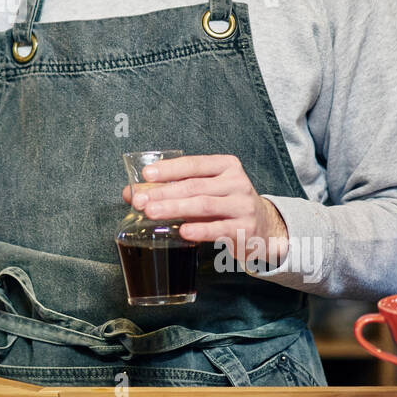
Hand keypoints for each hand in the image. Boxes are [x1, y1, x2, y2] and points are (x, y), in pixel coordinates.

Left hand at [121, 154, 289, 267]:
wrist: (264, 227)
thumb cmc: (225, 205)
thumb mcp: (204, 192)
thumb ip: (172, 190)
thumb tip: (132, 194)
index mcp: (226, 166)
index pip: (194, 164)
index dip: (169, 169)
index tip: (146, 175)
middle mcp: (236, 182)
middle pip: (194, 186)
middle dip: (164, 193)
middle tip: (140, 201)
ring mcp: (242, 205)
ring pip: (204, 205)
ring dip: (175, 209)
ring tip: (152, 213)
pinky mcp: (245, 229)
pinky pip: (219, 229)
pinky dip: (200, 229)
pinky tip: (183, 231)